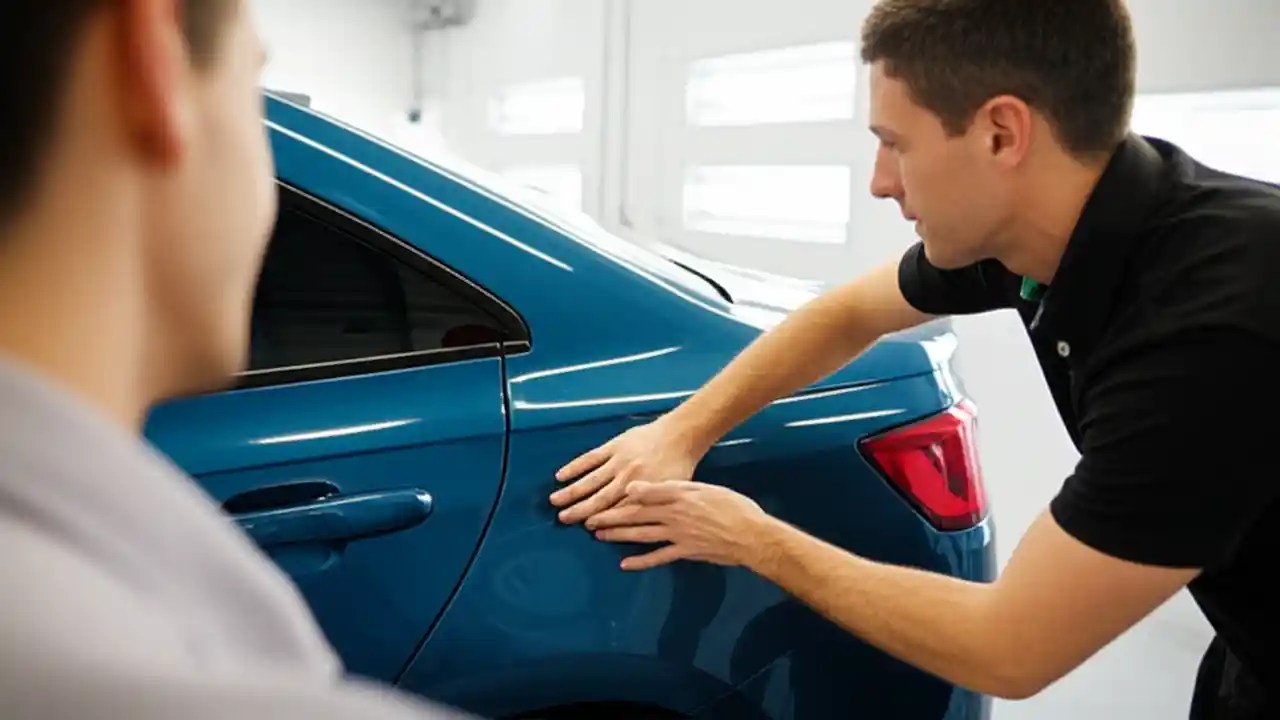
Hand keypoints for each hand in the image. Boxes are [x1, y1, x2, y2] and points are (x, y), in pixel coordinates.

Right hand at [550, 419, 702, 524]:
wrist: (681, 435)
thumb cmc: (679, 465)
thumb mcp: (671, 492)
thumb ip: (651, 505)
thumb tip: (635, 521)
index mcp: (642, 493)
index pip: (617, 511)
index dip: (601, 520)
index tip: (586, 527)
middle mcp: (628, 479)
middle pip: (599, 499)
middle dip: (580, 510)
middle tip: (562, 519)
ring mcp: (619, 462)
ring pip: (591, 480)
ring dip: (572, 491)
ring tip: (555, 500)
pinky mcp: (614, 446)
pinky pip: (590, 458)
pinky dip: (575, 467)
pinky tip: (561, 475)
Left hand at [586, 480, 771, 570]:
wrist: (751, 534)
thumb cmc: (732, 506)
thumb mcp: (702, 487)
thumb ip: (669, 488)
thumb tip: (636, 487)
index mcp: (678, 495)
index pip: (641, 495)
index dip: (618, 497)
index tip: (600, 497)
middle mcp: (673, 514)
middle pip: (636, 515)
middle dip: (610, 517)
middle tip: (588, 520)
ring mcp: (678, 535)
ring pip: (642, 534)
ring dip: (619, 535)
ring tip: (599, 535)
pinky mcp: (685, 552)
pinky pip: (658, 557)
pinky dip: (640, 561)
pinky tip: (624, 563)